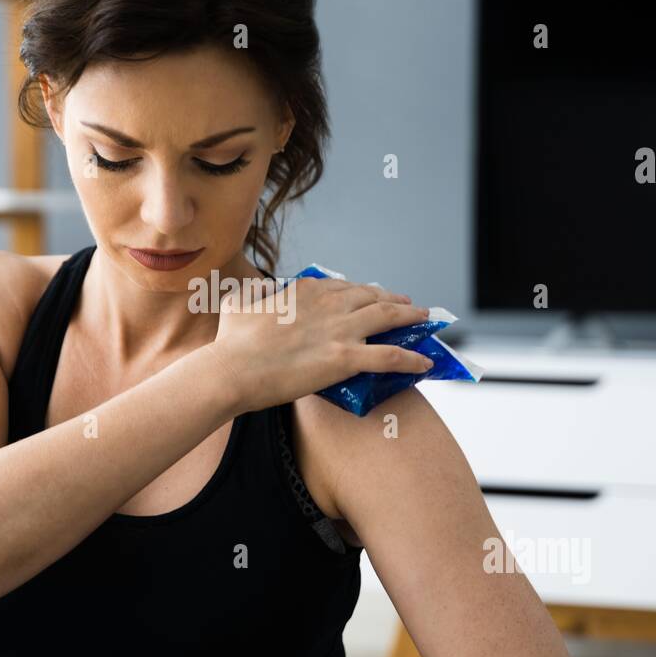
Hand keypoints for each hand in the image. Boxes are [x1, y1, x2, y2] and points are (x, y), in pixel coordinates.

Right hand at [203, 274, 434, 415]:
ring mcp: (340, 330)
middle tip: (406, 304)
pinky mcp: (346, 359)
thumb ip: (251, 292)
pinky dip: (411, 359)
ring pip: (388, 318)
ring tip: (424, 319)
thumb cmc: (231, 341)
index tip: (368, 296)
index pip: (342, 286)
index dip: (360, 291)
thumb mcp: (236, 302)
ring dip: (410, 317)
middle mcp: (329, 304)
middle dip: (392, 299)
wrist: (233, 370)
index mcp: (305, 290)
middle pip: (372, 297)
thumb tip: (256, 288)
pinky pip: (390, 357)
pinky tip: (424, 362)